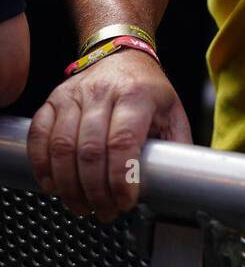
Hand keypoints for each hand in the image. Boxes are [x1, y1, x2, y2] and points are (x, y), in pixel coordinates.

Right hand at [27, 50, 190, 223]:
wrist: (121, 54)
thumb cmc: (148, 89)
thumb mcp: (172, 112)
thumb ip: (177, 146)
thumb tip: (184, 184)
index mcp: (136, 95)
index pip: (122, 141)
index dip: (120, 179)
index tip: (126, 203)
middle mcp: (102, 92)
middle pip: (90, 151)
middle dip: (96, 192)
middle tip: (105, 213)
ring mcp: (74, 95)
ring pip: (62, 147)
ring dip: (69, 187)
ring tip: (83, 207)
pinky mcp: (53, 100)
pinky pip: (39, 136)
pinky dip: (42, 166)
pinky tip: (53, 186)